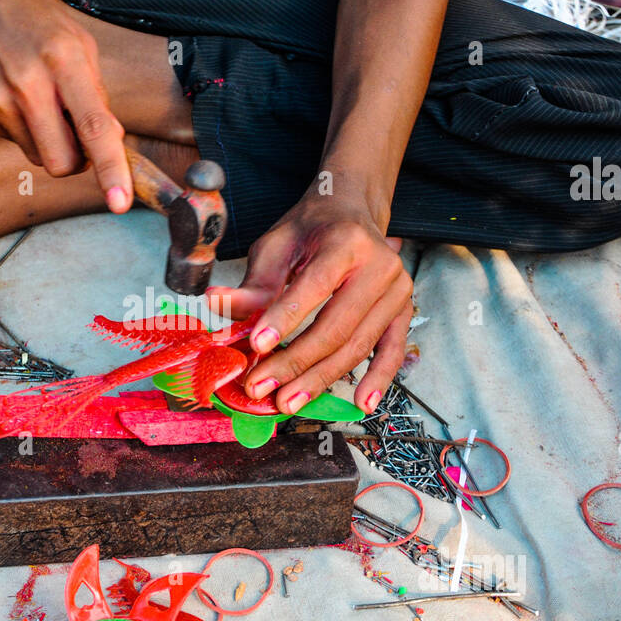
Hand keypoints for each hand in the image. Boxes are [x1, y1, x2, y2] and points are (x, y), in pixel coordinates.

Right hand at [0, 0, 131, 210]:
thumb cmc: (24, 11)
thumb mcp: (75, 37)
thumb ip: (95, 90)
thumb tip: (110, 138)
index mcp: (64, 59)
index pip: (93, 127)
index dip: (111, 169)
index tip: (120, 203)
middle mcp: (28, 84)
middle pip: (62, 163)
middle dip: (76, 160)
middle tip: (76, 133)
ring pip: (38, 156)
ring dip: (48, 139)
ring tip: (38, 98)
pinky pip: (13, 141)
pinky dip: (22, 127)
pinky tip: (13, 92)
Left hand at [207, 196, 412, 415]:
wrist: (352, 215)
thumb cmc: (311, 231)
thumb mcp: (276, 245)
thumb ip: (253, 282)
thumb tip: (216, 305)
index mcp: (346, 243)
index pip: (314, 287)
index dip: (284, 319)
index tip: (256, 346)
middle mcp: (380, 266)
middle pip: (336, 326)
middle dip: (296, 362)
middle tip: (262, 388)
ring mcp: (397, 291)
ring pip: (358, 345)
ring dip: (321, 379)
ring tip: (289, 401)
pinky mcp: (404, 311)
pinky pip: (392, 351)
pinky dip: (377, 379)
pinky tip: (361, 404)